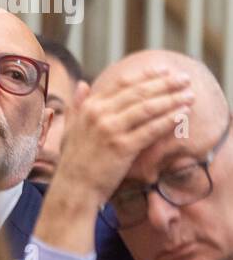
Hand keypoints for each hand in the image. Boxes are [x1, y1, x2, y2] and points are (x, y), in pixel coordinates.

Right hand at [36, 67, 193, 251]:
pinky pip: (150, 130)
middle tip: (185, 79)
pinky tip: (182, 115)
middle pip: (139, 92)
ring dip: (172, 100)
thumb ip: (77, 106)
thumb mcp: (71, 128)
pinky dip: (168, 121)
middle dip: (165, 84)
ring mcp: (110, 130)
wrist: (73, 189)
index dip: (146, 75)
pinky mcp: (122, 147)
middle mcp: (99, 114)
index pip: (122, 84)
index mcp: (89, 107)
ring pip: (147, 108)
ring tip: (189, 96)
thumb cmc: (74, 161)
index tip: (165, 70)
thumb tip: (82, 85)